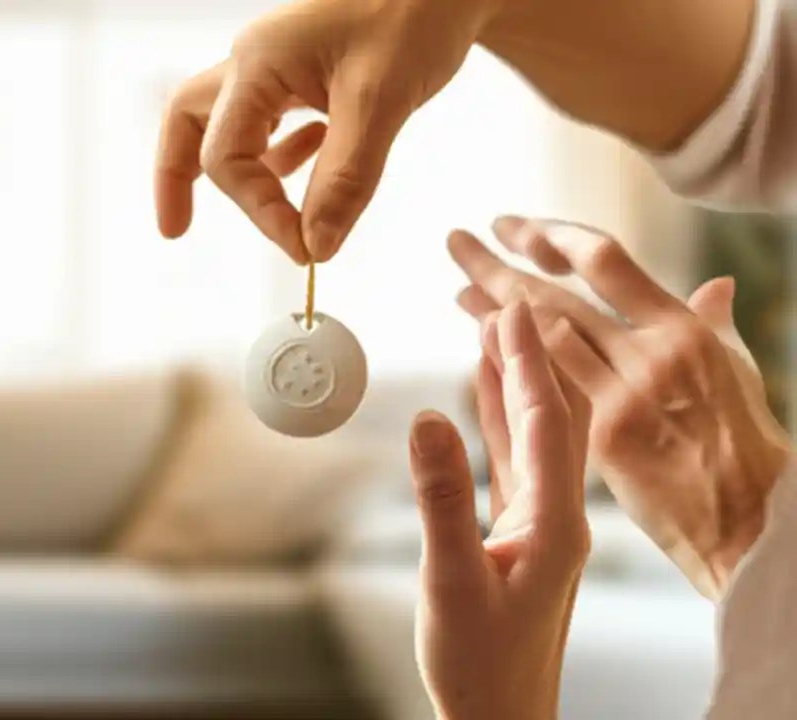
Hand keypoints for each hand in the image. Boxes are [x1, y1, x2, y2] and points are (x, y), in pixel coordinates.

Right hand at [154, 0, 499, 263]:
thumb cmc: (415, 18)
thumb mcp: (382, 102)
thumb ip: (345, 179)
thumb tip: (317, 246)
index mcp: (258, 64)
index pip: (228, 156)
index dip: (260, 211)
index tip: (305, 249)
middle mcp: (255, 62)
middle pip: (187, 122)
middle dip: (177, 176)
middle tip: (175, 230)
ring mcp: (277, 64)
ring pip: (227, 123)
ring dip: (239, 171)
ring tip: (266, 214)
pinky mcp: (306, 71)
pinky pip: (271, 119)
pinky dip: (282, 153)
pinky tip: (312, 168)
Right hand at [411, 299, 589, 719]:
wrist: (501, 716)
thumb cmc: (479, 661)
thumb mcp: (450, 578)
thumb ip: (440, 496)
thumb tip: (426, 416)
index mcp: (557, 520)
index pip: (548, 419)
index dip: (529, 359)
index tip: (513, 303)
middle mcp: (560, 512)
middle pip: (552, 411)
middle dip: (530, 352)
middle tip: (503, 296)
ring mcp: (544, 521)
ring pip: (532, 430)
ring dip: (513, 377)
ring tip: (492, 324)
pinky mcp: (522, 532)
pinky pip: (514, 457)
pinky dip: (496, 416)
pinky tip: (477, 391)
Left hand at [450, 217, 794, 598]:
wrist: (751, 516)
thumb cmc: (746, 443)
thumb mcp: (736, 371)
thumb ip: (712, 323)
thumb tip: (717, 283)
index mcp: (682, 327)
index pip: (606, 261)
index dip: (554, 238)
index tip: (514, 227)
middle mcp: (651, 353)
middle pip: (557, 297)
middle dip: (501, 267)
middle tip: (459, 242)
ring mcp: (625, 396)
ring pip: (543, 341)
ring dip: (492, 313)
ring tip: (458, 289)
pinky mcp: (606, 437)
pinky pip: (546, 392)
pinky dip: (511, 365)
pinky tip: (481, 346)